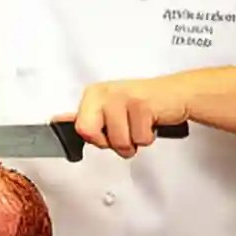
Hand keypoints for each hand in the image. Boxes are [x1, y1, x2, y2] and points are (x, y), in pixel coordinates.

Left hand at [63, 76, 190, 158]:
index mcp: (93, 94)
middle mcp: (103, 93)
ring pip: (119, 142)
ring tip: (140, 124)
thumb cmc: (143, 105)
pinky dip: (148, 137)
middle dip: (112, 142)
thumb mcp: (110, 109)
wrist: (176, 94)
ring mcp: (121, 97)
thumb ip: (87, 117)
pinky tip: (151, 122)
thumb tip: (59, 121)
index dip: (95, 138)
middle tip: (125, 130)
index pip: (79, 127)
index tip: (108, 130)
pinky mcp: (140, 104)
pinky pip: (139, 139)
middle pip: (91, 135)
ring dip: (134, 141)